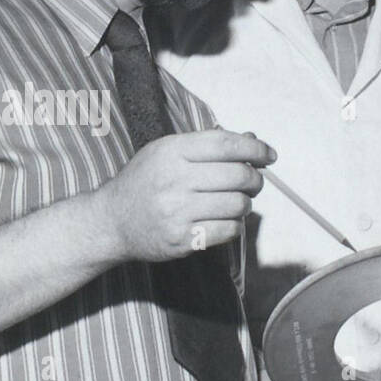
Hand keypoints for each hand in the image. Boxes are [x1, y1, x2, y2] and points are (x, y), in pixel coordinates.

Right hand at [92, 128, 274, 261]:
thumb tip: (253, 142)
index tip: (269, 156)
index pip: (226, 144)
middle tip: (253, 183)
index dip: (255, 150)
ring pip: (238, 204)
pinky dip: (234, 225)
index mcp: (172, 151)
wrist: (112, 221)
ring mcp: (177, 211)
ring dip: (245, 204)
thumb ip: (208, 145)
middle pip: (239, 176)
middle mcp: (174, 179)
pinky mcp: (182, 239)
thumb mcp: (167, 153)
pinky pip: (229, 230)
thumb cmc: (145, 183)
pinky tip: (223, 221)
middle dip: (255, 180)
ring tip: (234, 203)